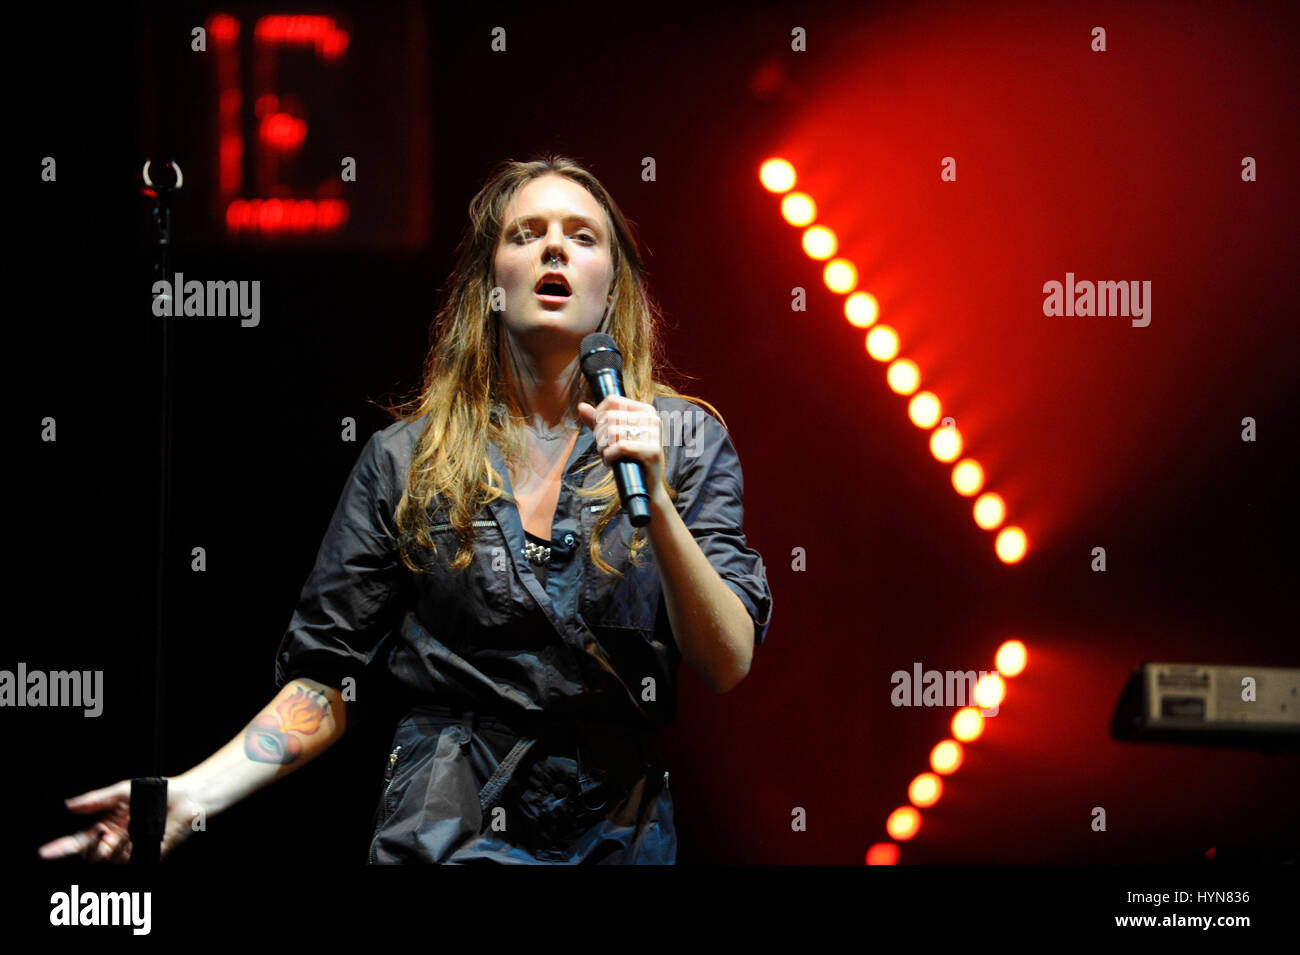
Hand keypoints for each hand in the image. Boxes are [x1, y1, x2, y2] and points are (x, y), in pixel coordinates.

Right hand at [37, 777, 204, 863]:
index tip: (46, 852)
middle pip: (90, 856)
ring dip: (115, 844)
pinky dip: (132, 846)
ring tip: (129, 826)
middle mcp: (114, 843)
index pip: (78, 843)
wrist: (186, 798)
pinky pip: (131, 859)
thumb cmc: (155, 794)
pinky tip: (141, 832)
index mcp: (105, 828)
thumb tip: (70, 805)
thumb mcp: (122, 792)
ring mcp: (130, 852)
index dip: (61, 849)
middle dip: (91, 846)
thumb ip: (96, 800)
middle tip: (103, 829)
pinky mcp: (146, 858)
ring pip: (109, 859)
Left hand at [577, 395, 667, 503]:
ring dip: (602, 447)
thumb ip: (597, 420)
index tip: (599, 431)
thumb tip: (581, 406)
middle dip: (598, 435)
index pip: (612, 400)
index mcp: (645, 410)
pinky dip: (609, 456)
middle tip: (602, 448)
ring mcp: (654, 435)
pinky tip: (610, 462)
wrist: (646, 487)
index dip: (598, 415)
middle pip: (610, 417)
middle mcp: (652, 419)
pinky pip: (620, 447)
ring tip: (607, 455)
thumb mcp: (611, 436)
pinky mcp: (652, 452)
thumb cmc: (628, 459)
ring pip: (612, 431)